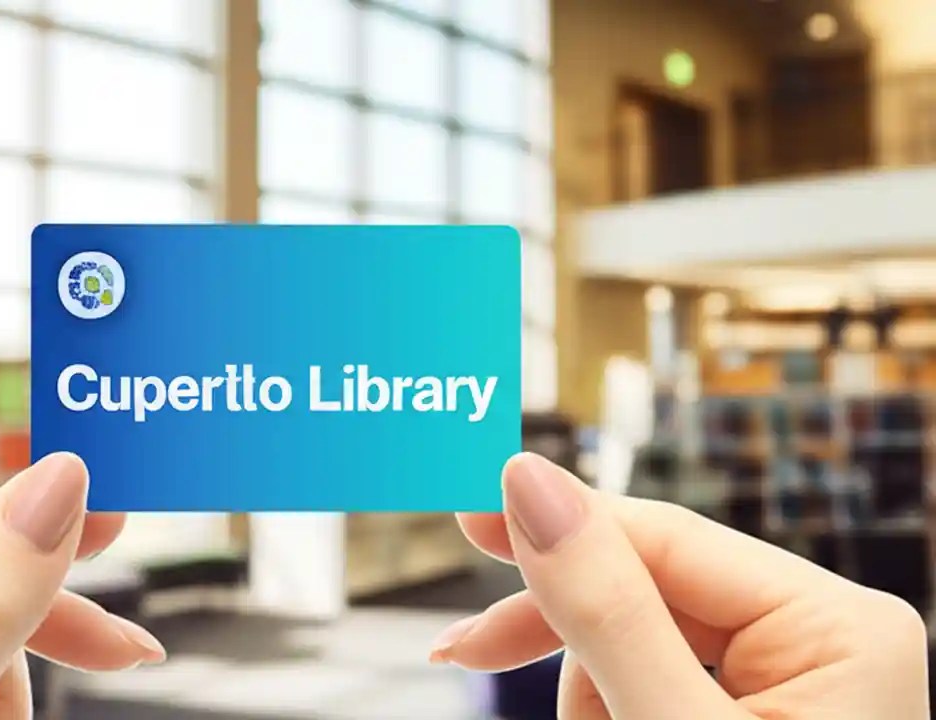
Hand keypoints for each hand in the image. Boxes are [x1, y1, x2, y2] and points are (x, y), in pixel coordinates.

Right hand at [432, 453, 928, 718]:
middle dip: (567, 639)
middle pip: (645, 585)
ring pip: (633, 637)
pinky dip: (607, 710)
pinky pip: (647, 679)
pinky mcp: (750, 715)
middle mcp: (821, 639)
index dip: (557, 525)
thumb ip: (605, 611)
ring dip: (589, 696)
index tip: (464, 516)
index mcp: (838, 626)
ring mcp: (789, 680)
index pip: (665, 536)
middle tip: (462, 652)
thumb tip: (530, 482)